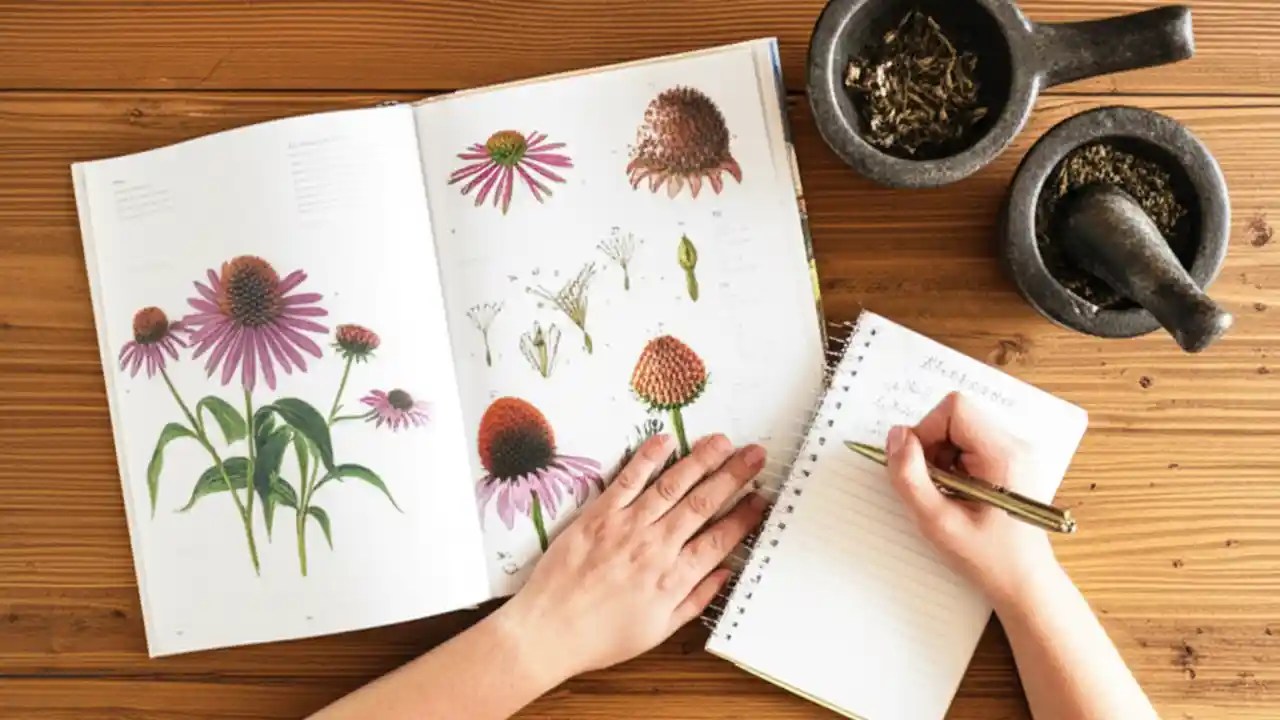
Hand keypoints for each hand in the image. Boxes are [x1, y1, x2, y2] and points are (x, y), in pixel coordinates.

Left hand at [495, 432, 767, 683]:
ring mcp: (626, 528)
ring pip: (672, 486)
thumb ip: (695, 600)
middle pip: (704, 504)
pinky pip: (627, 481)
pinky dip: (647, 459)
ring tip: (723, 442)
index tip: (762, 498)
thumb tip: (724, 574)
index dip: (744, 516)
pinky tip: (666, 441)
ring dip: (701, 460)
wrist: (548, 631)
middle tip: (755, 455)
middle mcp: (655, 548)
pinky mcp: (598, 515)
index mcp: (673, 579)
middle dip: (734, 476)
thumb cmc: (600, 637)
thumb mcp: (658, 630)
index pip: (720, 540)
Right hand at [884, 392, 1060, 611]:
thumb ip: (910, 476)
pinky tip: (959, 494)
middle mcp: (1014, 445)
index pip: (955, 408)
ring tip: (948, 494)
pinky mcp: (1010, 462)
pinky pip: (970, 444)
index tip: (922, 468)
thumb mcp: (938, 522)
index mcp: (1004, 454)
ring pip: (959, 430)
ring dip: (941, 456)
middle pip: (956, 416)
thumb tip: (896, 436)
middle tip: (935, 486)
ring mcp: (1014, 452)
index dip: (927, 431)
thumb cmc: (988, 558)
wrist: (1025, 583)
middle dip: (933, 446)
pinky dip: (953, 464)